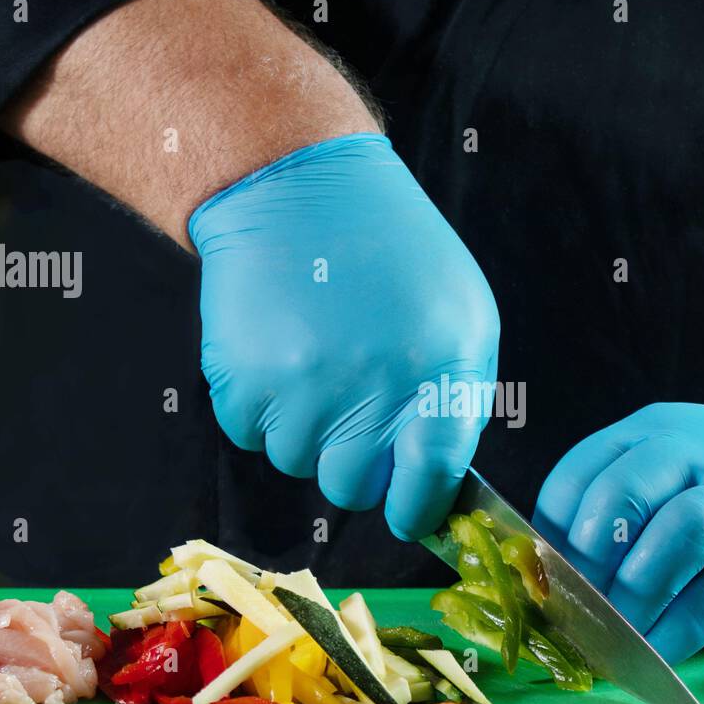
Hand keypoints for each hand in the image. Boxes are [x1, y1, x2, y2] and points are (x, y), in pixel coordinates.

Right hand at [190, 133, 498, 539]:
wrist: (294, 190)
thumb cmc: (391, 253)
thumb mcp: (461, 314)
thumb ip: (456, 400)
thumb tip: (435, 480)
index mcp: (440, 368)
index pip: (433, 476)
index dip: (417, 508)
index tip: (408, 514)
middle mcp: (372, 386)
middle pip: (353, 488)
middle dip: (354, 465)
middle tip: (353, 411)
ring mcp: (302, 387)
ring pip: (297, 463)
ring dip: (304, 430)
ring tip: (315, 359)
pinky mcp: (242, 380)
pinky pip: (250, 435)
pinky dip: (261, 407)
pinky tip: (278, 351)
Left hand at [533, 385, 703, 662]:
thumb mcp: (685, 468)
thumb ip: (628, 506)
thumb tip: (554, 577)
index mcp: (657, 431)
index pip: (578, 476)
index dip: (550, 537)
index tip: (539, 584)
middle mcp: (696, 451)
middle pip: (620, 497)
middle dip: (586, 566)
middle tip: (573, 613)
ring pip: (674, 536)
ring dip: (634, 596)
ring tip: (614, 637)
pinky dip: (679, 629)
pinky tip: (657, 654)